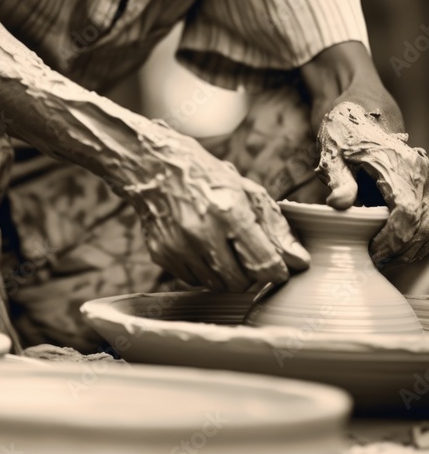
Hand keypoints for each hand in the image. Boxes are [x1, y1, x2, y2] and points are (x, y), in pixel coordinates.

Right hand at [122, 151, 309, 290]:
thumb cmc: (206, 176)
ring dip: (228, 274)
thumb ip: (275, 226)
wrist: (153, 167)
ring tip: (225, 248)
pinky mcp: (162, 255)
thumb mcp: (245, 190)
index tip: (279, 266)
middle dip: (252, 274)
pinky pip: (194, 280)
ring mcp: (179, 247)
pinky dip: (204, 271)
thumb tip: (300, 261)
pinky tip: (203, 247)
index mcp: (230, 211)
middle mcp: (203, 232)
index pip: (265, 264)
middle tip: (250, 254)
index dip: (278, 271)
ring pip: (218, 285)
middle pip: (242, 282)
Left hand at [316, 102, 428, 262]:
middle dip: (402, 250)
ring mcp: (426, 176)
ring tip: (385, 256)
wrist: (360, 108)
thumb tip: (339, 204)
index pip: (406, 213)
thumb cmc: (343, 130)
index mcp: (397, 163)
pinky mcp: (426, 183)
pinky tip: (396, 246)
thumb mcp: (332, 152)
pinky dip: (418, 236)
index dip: (391, 240)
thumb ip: (338, 179)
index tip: (372, 254)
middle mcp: (420, 170)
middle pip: (424, 225)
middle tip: (376, 261)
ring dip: (412, 247)